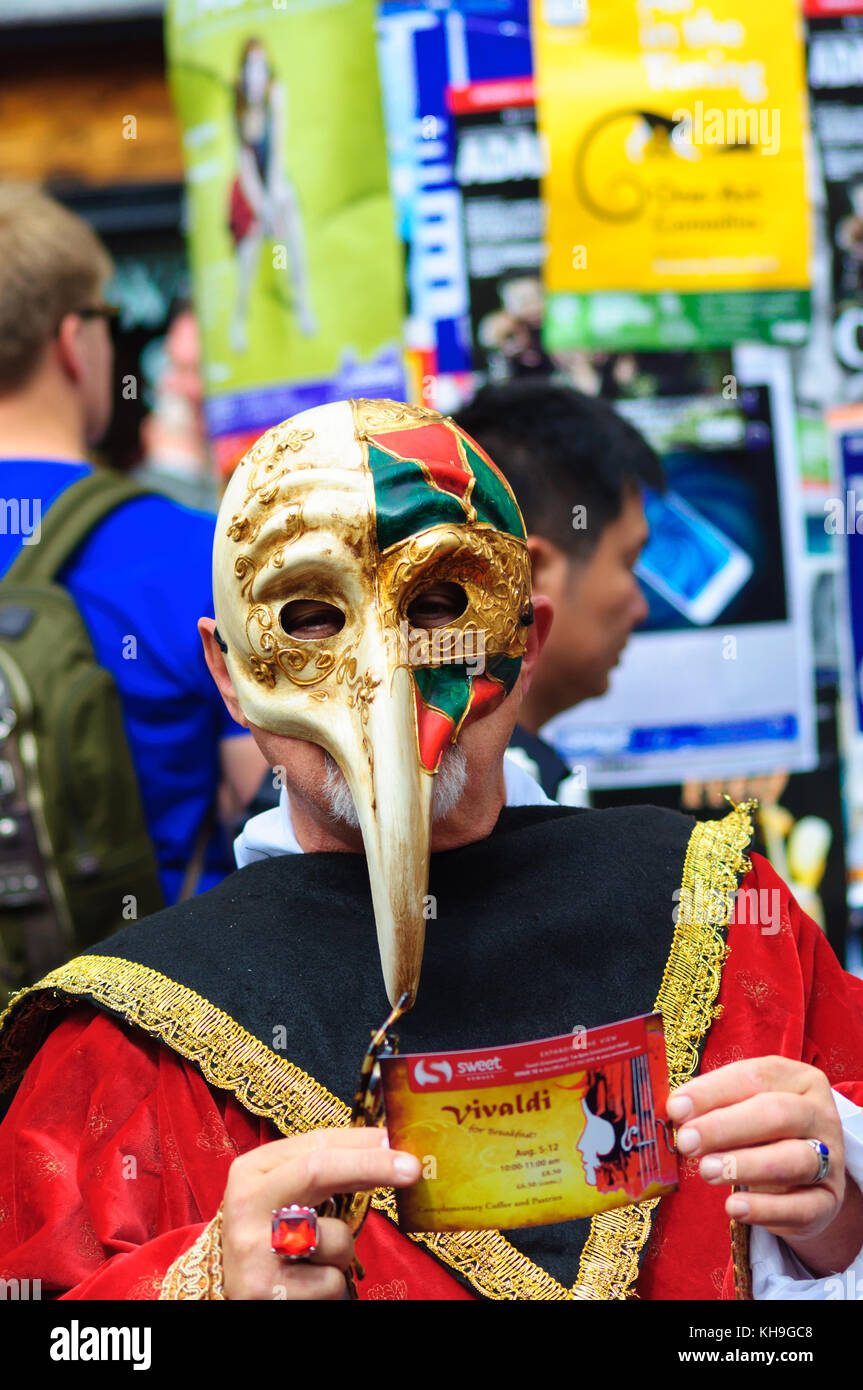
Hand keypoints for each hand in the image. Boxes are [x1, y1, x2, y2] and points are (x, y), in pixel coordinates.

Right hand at [221, 1127, 420, 1299]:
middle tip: (412, 1168)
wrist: (230, 1289)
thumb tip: (386, 1145)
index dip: (361, 1143)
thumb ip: (323, 1168)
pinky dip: (332, 1283)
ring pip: (335, 1237)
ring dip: (345, 1249)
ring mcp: (254, 1250)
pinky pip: (332, 1281)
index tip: (400, 1141)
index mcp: (251, 1171)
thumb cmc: (269, 1233)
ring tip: (314, 1258)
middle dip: (370, 1166)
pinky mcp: (266, 1291)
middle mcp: (246, 1205)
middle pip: (318, 1172)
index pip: (315, 1146)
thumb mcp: (283, 1193)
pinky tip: (305, 1285)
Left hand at [668, 1056, 862, 1274]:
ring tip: (705, 1171)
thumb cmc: (763, 1132)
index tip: (676, 1108)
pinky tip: (734, 1208)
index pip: (754, 1077)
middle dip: (725, 1127)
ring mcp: (830, 1158)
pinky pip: (801, 1206)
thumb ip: (714, 1106)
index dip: (712, 1091)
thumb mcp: (743, 1108)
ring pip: (794, 1158)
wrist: (806, 1177)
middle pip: (776, 1114)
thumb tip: (675, 1112)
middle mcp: (819, 1114)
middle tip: (687, 1141)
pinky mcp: (828, 1201)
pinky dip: (766, 1209)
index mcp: (798, 1079)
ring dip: (746, 1165)